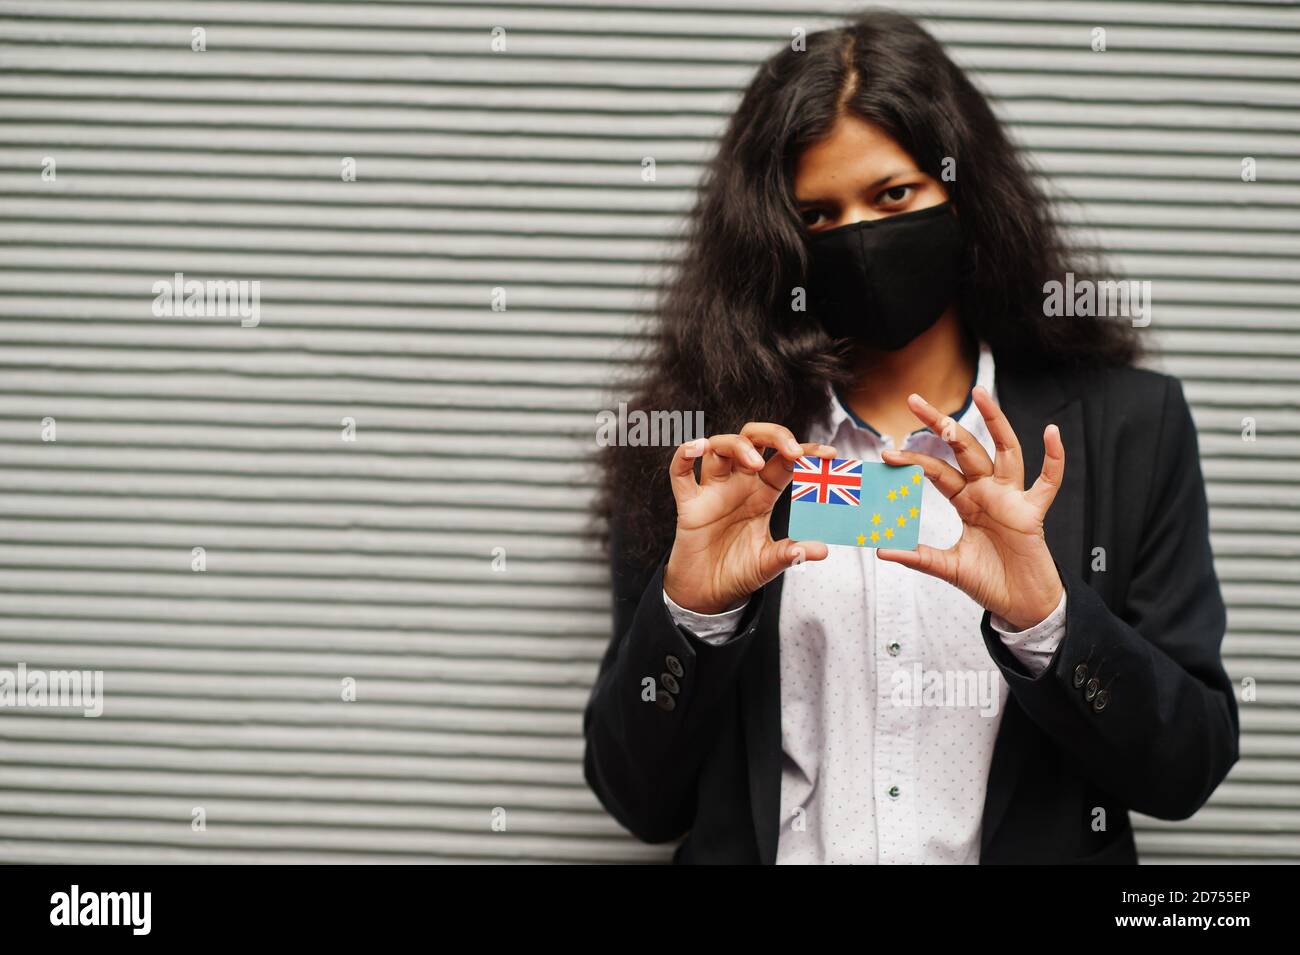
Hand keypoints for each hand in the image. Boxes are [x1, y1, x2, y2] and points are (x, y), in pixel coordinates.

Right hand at [664, 424, 836, 614]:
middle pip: (753, 439)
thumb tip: (822, 550)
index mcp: (763, 493)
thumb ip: (792, 553)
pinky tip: (697, 448)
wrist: (707, 594)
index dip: (806, 451)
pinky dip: (685, 454)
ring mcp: (713, 490)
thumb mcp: (770, 563)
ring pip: (720, 447)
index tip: (829, 454)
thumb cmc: (738, 572)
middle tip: (791, 451)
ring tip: (756, 463)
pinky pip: (680, 472)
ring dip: (738, 446)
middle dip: (773, 435)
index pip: (785, 460)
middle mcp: (739, 484)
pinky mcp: (689, 504)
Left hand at [876, 385, 1064, 630]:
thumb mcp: (948, 568)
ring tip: (980, 395)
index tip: (887, 454)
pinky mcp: (1033, 513)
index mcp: (967, 501)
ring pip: (1006, 451)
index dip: (914, 461)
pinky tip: (1052, 433)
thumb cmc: (989, 581)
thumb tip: (882, 551)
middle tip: (915, 401)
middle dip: (942, 424)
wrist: (1021, 606)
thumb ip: (919, 557)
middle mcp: (988, 492)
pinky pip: (1048, 482)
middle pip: (965, 448)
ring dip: (995, 422)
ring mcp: (1012, 499)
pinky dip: (1055, 458)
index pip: (938, 472)